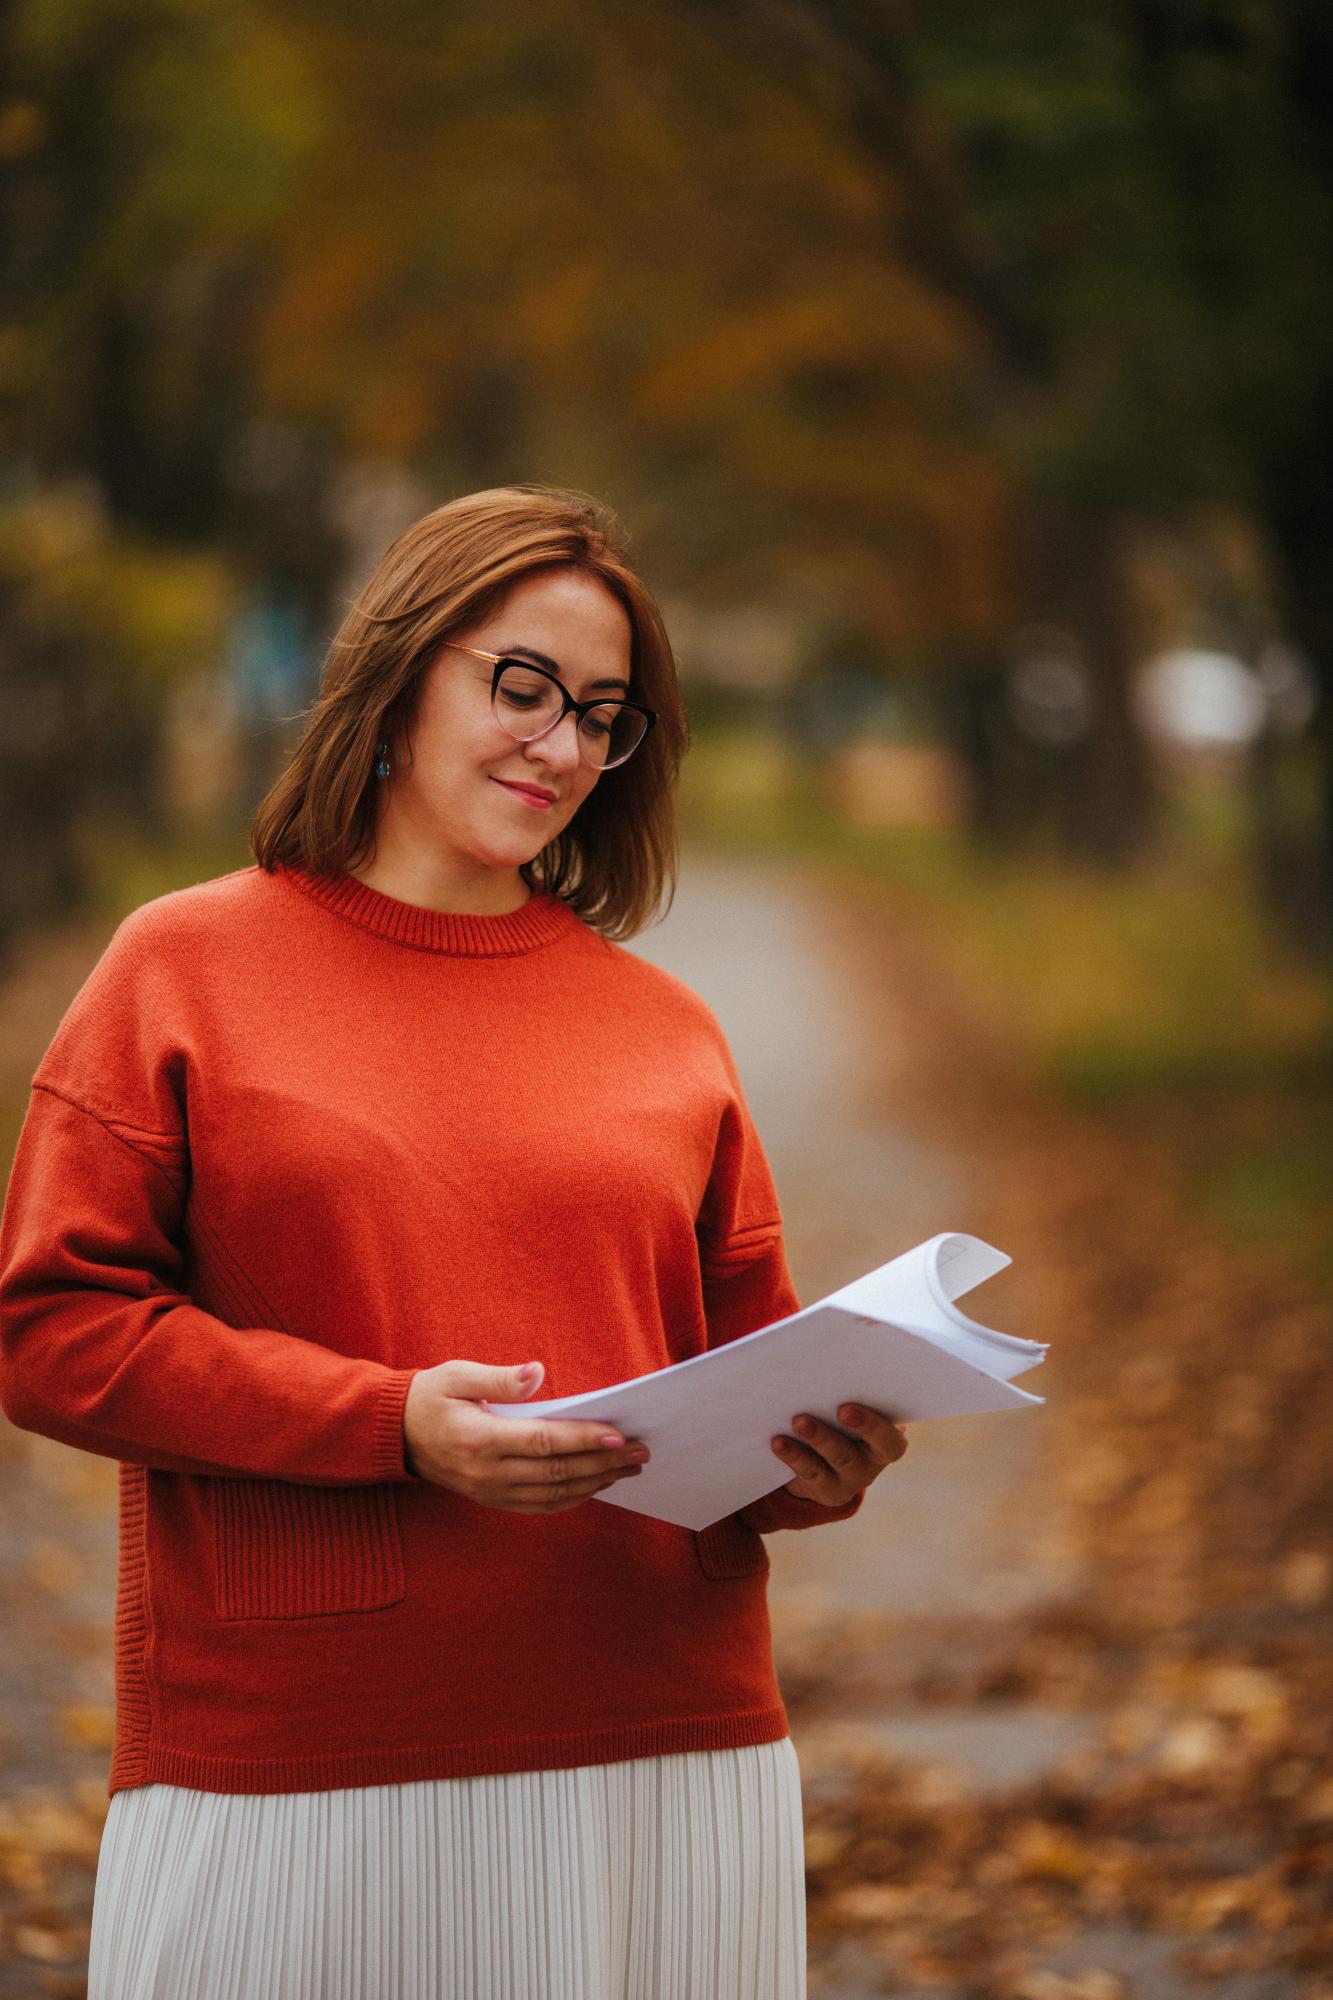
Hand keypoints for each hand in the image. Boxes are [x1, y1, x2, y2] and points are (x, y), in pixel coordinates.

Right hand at [403, 1359, 649, 1513]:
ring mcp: (489, 1491)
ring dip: (594, 1483)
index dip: (582, 1440)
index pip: (543, 1442)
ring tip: (628, 1469)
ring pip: (553, 1494)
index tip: (618, 1434)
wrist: (396, 1433)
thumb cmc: (430, 1396)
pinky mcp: (492, 1499)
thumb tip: (537, 1372)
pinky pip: (539, 1506)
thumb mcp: (457, 1375)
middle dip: (602, 1463)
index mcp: (480, 1439)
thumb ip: (499, 1378)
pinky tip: (596, 1485)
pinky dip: (572, 1498)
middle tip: (640, 1452)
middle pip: (556, 1473)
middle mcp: (487, 1472)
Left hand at [770, 1402, 907, 1506]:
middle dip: (837, 1433)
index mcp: (888, 1439)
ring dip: (816, 1439)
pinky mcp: (828, 1490)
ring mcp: (850, 1479)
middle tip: (825, 1412)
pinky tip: (778, 1441)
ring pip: (834, 1460)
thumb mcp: (856, 1406)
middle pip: (858, 1450)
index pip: (889, 1438)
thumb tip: (827, 1361)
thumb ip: (851, 1392)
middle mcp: (873, 1463)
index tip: (846, 1408)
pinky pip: (811, 1472)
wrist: (832, 1459)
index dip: (871, 1425)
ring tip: (797, 1422)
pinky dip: (793, 1455)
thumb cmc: (846, 1418)